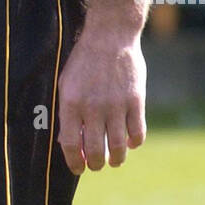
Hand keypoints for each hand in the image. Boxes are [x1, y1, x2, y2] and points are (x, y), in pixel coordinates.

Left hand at [57, 26, 146, 174]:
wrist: (110, 36)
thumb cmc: (84, 61)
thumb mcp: (66, 83)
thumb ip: (67, 112)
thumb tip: (67, 142)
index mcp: (71, 102)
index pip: (70, 144)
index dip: (73, 162)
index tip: (77, 168)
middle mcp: (93, 107)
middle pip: (95, 151)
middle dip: (95, 165)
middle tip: (96, 165)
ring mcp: (116, 105)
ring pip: (118, 148)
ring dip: (116, 159)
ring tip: (114, 159)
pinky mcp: (136, 101)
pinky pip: (137, 134)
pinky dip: (134, 143)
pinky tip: (129, 141)